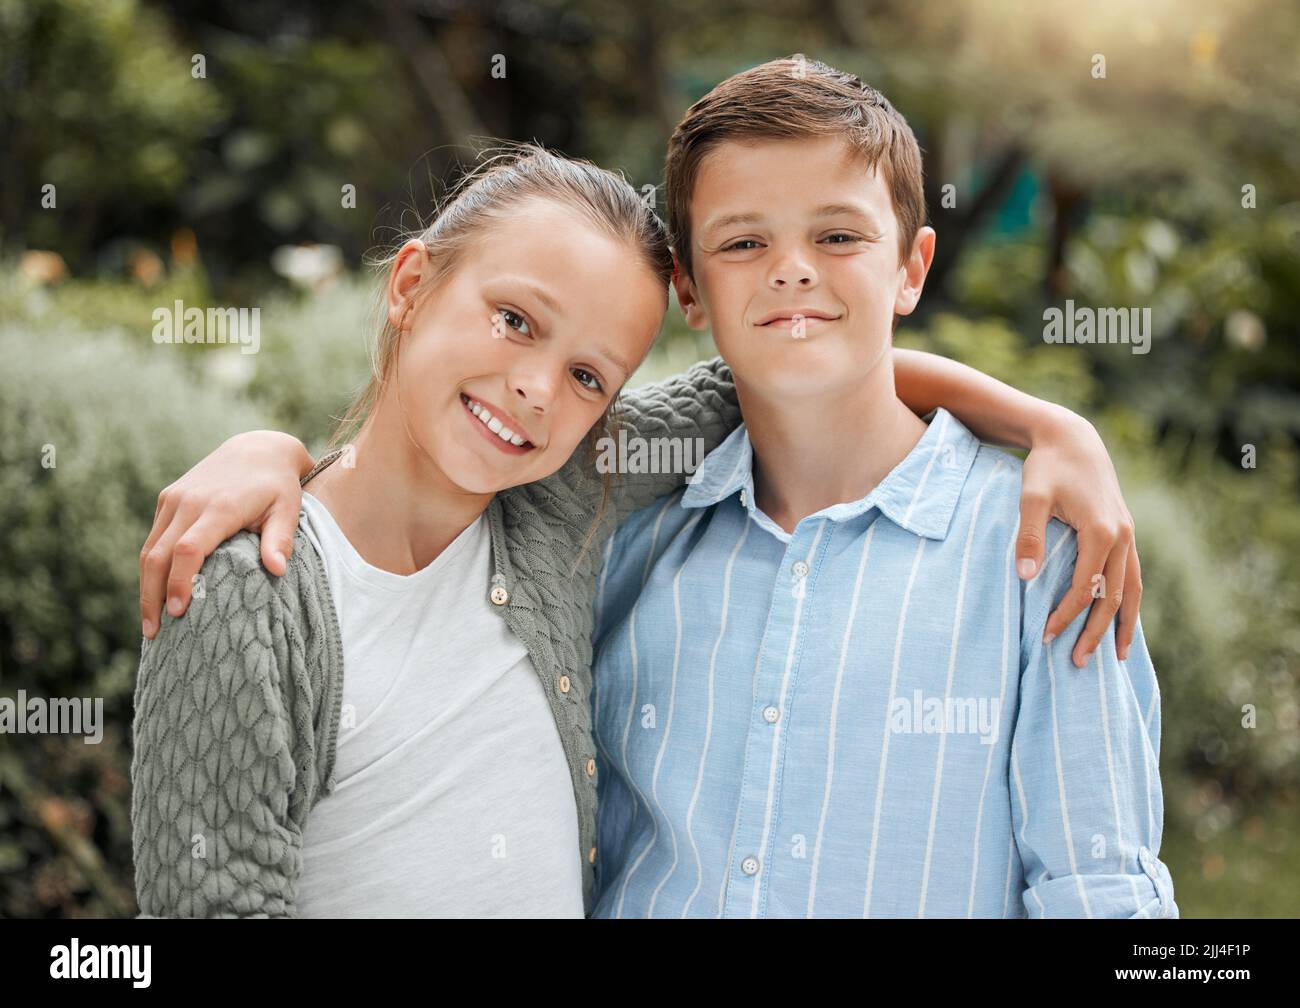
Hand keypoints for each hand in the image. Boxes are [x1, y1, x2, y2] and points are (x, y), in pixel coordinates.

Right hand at [139, 431, 312, 638]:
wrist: (257, 448)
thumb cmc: (278, 486)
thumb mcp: (288, 509)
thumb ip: (280, 540)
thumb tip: (277, 571)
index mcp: (219, 507)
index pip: (189, 550)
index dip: (179, 582)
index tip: (179, 613)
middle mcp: (190, 502)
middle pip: (158, 555)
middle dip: (152, 596)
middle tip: (155, 633)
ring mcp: (174, 499)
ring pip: (149, 549)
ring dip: (146, 586)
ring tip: (151, 623)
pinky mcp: (167, 498)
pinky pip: (153, 538)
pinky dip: (151, 567)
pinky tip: (155, 593)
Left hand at [1016, 408, 1140, 667]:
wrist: (1071, 439)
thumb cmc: (1046, 467)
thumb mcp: (1031, 497)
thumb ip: (1028, 536)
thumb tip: (1025, 578)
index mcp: (1101, 531)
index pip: (1085, 587)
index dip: (1066, 615)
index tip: (1047, 637)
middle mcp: (1122, 537)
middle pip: (1112, 596)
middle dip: (1095, 632)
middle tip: (1078, 663)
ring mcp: (1128, 535)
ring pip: (1131, 590)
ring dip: (1123, 624)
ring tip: (1118, 657)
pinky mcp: (1126, 533)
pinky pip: (1132, 576)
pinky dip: (1129, 601)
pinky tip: (1122, 621)